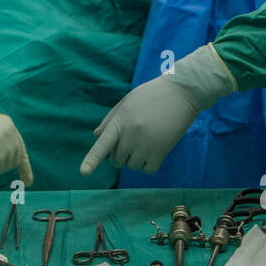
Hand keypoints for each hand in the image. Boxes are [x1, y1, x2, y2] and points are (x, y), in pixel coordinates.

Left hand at [80, 45, 235, 174]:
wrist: (182, 92)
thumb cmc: (152, 94)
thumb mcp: (127, 101)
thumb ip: (110, 119)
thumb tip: (97, 136)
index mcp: (120, 121)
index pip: (103, 144)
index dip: (92, 160)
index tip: (84, 172)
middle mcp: (131, 135)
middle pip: (116, 160)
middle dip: (120, 154)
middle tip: (131, 140)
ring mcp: (147, 145)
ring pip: (132, 166)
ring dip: (135, 159)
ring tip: (145, 141)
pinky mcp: (162, 151)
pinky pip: (148, 170)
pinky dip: (148, 164)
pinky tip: (154, 150)